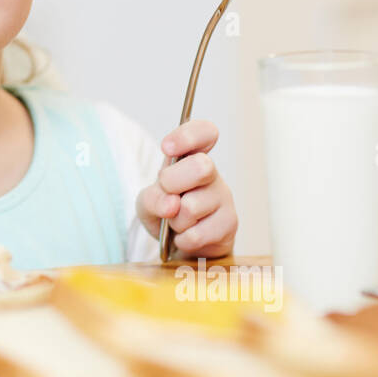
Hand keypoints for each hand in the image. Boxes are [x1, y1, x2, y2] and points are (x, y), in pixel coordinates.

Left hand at [136, 119, 236, 257]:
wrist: (180, 244)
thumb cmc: (165, 213)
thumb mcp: (147, 202)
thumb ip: (152, 198)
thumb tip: (171, 204)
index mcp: (190, 157)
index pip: (203, 132)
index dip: (187, 136)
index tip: (167, 148)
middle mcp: (210, 172)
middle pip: (200, 166)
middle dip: (173, 184)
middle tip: (168, 196)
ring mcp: (223, 196)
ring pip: (191, 207)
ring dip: (175, 221)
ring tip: (178, 221)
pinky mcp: (230, 223)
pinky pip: (197, 234)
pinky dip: (183, 239)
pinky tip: (187, 236)